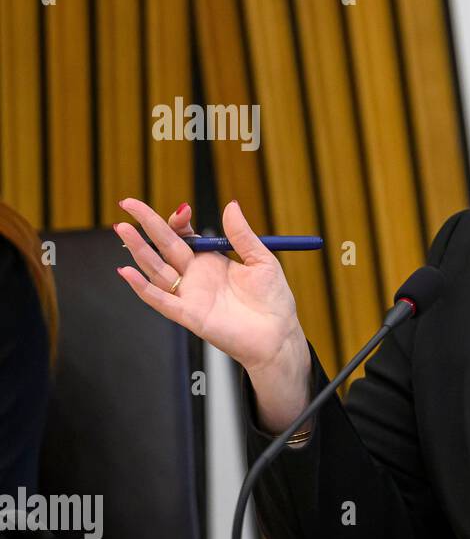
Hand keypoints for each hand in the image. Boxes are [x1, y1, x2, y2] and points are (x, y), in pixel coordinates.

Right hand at [113, 198, 306, 378]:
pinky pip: (160, 300)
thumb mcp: (262, 261)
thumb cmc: (273, 301)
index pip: (184, 236)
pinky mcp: (188, 315)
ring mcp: (189, 295)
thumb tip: (231, 204)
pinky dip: (142, 287)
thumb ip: (242, 235)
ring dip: (139, 249)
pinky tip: (127, 272)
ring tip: (122, 228)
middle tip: (128, 203)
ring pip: (156, 269)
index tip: (183, 210)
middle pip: (164, 246)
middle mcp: (195, 276)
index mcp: (212, 261)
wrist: (278, 335)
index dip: (178, 221)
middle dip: (146, 225)